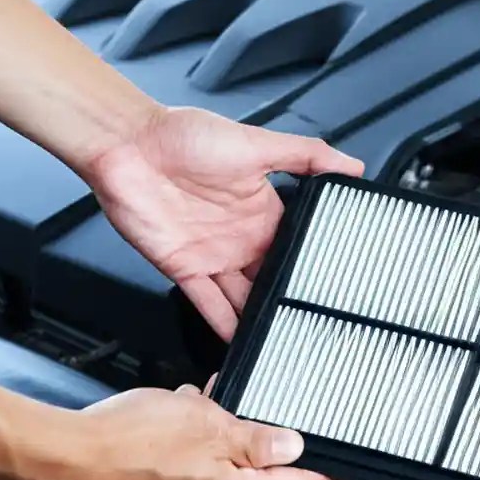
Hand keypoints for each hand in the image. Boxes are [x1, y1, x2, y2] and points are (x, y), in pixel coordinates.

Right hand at [53, 384, 342, 479]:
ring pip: (226, 462)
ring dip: (221, 430)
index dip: (327, 474)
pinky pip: (197, 464)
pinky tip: (180, 412)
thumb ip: (256, 437)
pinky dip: (196, 438)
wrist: (71, 457)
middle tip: (249, 407)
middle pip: (262, 474)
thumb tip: (291, 445)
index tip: (347, 466)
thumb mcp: (209, 424)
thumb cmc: (133, 441)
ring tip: (203, 404)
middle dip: (257, 435)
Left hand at [83, 106, 362, 339]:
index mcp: (263, 208)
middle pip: (273, 277)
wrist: (128, 145)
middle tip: (317, 324)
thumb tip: (352, 166)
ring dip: (261, 318)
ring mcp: (213, 255)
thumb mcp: (257, 143)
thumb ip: (306, 155)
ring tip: (285, 342)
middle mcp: (241, 236)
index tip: (337, 287)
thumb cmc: (185, 135)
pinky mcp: (184, 269)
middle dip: (290, 299)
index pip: (296, 244)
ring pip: (244, 297)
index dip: (312, 265)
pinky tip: (242, 344)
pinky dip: (225, 326)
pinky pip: (208, 305)